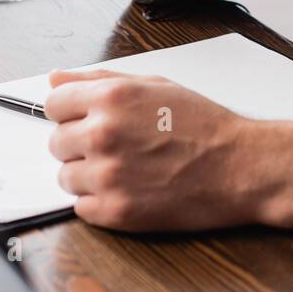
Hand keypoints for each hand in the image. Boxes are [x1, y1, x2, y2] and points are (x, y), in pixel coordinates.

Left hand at [45, 68, 253, 231]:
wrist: (239, 166)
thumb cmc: (203, 125)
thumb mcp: (155, 85)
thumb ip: (99, 79)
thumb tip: (56, 79)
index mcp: (111, 97)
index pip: (53, 104)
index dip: (70, 112)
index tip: (85, 119)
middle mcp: (102, 133)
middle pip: (56, 142)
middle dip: (80, 143)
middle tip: (117, 145)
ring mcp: (107, 175)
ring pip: (66, 177)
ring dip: (89, 174)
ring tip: (127, 168)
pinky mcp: (115, 212)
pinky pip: (81, 207)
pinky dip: (100, 201)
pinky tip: (131, 188)